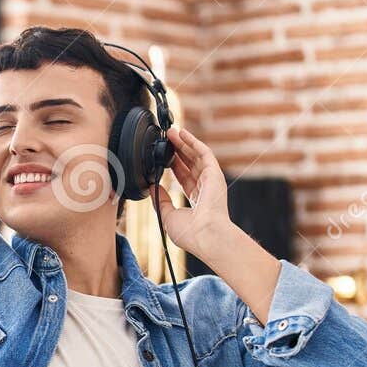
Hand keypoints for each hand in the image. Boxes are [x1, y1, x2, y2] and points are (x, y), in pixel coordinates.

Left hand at [155, 125, 233, 259]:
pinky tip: (183, 133)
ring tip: (171, 131)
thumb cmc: (190, 233)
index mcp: (197, 200)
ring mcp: (211, 180)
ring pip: (196, 156)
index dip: (174, 166)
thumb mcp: (167, 215)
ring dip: (184, 143)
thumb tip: (152, 187)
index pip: (184, 178)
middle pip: (190, 164)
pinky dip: (193, 142)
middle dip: (178, 150)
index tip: (163, 157)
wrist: (205, 235)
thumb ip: (160, 200)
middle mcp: (205, 188)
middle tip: (166, 138)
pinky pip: (203, 153)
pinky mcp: (214, 173)